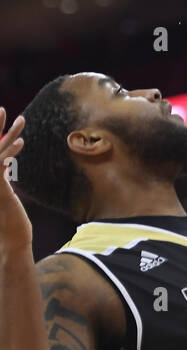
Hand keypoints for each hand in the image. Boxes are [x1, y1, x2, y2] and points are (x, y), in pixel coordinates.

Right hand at [0, 107, 31, 252]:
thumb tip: (6, 165)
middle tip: (2, 109)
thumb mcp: (5, 193)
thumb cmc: (10, 219)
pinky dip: (9, 152)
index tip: (1, 118)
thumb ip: (2, 176)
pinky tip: (21, 143)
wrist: (10, 240)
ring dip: (9, 134)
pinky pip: (0, 165)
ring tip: (22, 119)